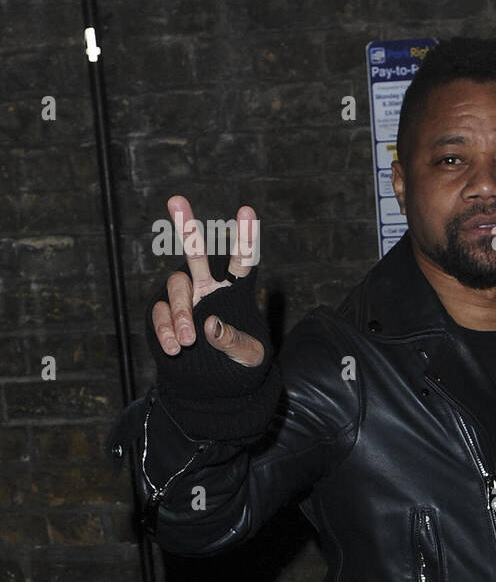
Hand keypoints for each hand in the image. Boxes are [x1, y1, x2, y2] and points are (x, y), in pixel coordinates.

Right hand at [151, 195, 264, 365]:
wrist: (213, 382)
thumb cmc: (239, 363)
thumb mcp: (249, 357)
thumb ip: (234, 342)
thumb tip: (211, 325)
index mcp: (234, 291)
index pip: (242, 263)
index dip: (245, 238)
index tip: (247, 210)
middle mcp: (207, 288)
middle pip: (196, 254)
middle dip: (187, 227)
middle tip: (176, 199)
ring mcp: (184, 299)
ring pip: (176, 287)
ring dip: (181, 312)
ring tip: (187, 342)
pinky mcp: (163, 314)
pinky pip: (160, 314)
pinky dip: (165, 330)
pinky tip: (175, 348)